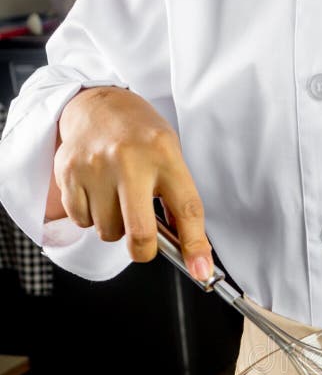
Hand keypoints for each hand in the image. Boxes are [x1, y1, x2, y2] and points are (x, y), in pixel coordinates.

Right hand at [46, 86, 211, 280]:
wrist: (97, 104)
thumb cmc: (141, 137)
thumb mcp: (171, 158)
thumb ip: (178, 201)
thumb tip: (188, 250)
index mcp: (164, 155)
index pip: (186, 210)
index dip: (195, 246)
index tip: (201, 270)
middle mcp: (129, 160)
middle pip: (140, 232)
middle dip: (144, 250)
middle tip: (145, 245)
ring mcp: (95, 166)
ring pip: (109, 231)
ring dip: (116, 227)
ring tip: (119, 199)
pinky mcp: (68, 172)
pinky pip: (83, 221)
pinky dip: (92, 217)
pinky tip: (98, 193)